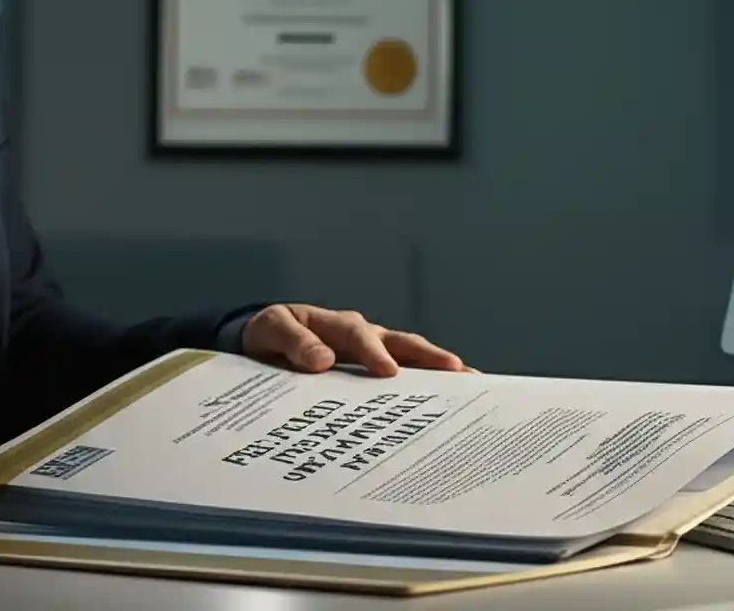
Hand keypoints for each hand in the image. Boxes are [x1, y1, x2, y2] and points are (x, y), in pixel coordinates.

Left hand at [242, 304, 467, 376]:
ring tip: (470, 387)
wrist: (263, 342)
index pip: (359, 337)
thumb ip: (294, 342)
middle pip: (403, 344)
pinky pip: (404, 379)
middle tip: (458, 372)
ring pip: (412, 360)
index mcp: (337, 324)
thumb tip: (322, 361)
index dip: (374, 352)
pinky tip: (445, 408)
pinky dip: (425, 389)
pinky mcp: (373, 373)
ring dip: (438, 373)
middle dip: (430, 358)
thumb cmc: (270, 334)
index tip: (387, 372)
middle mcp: (364, 337)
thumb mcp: (271, 330)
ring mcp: (373, 354)